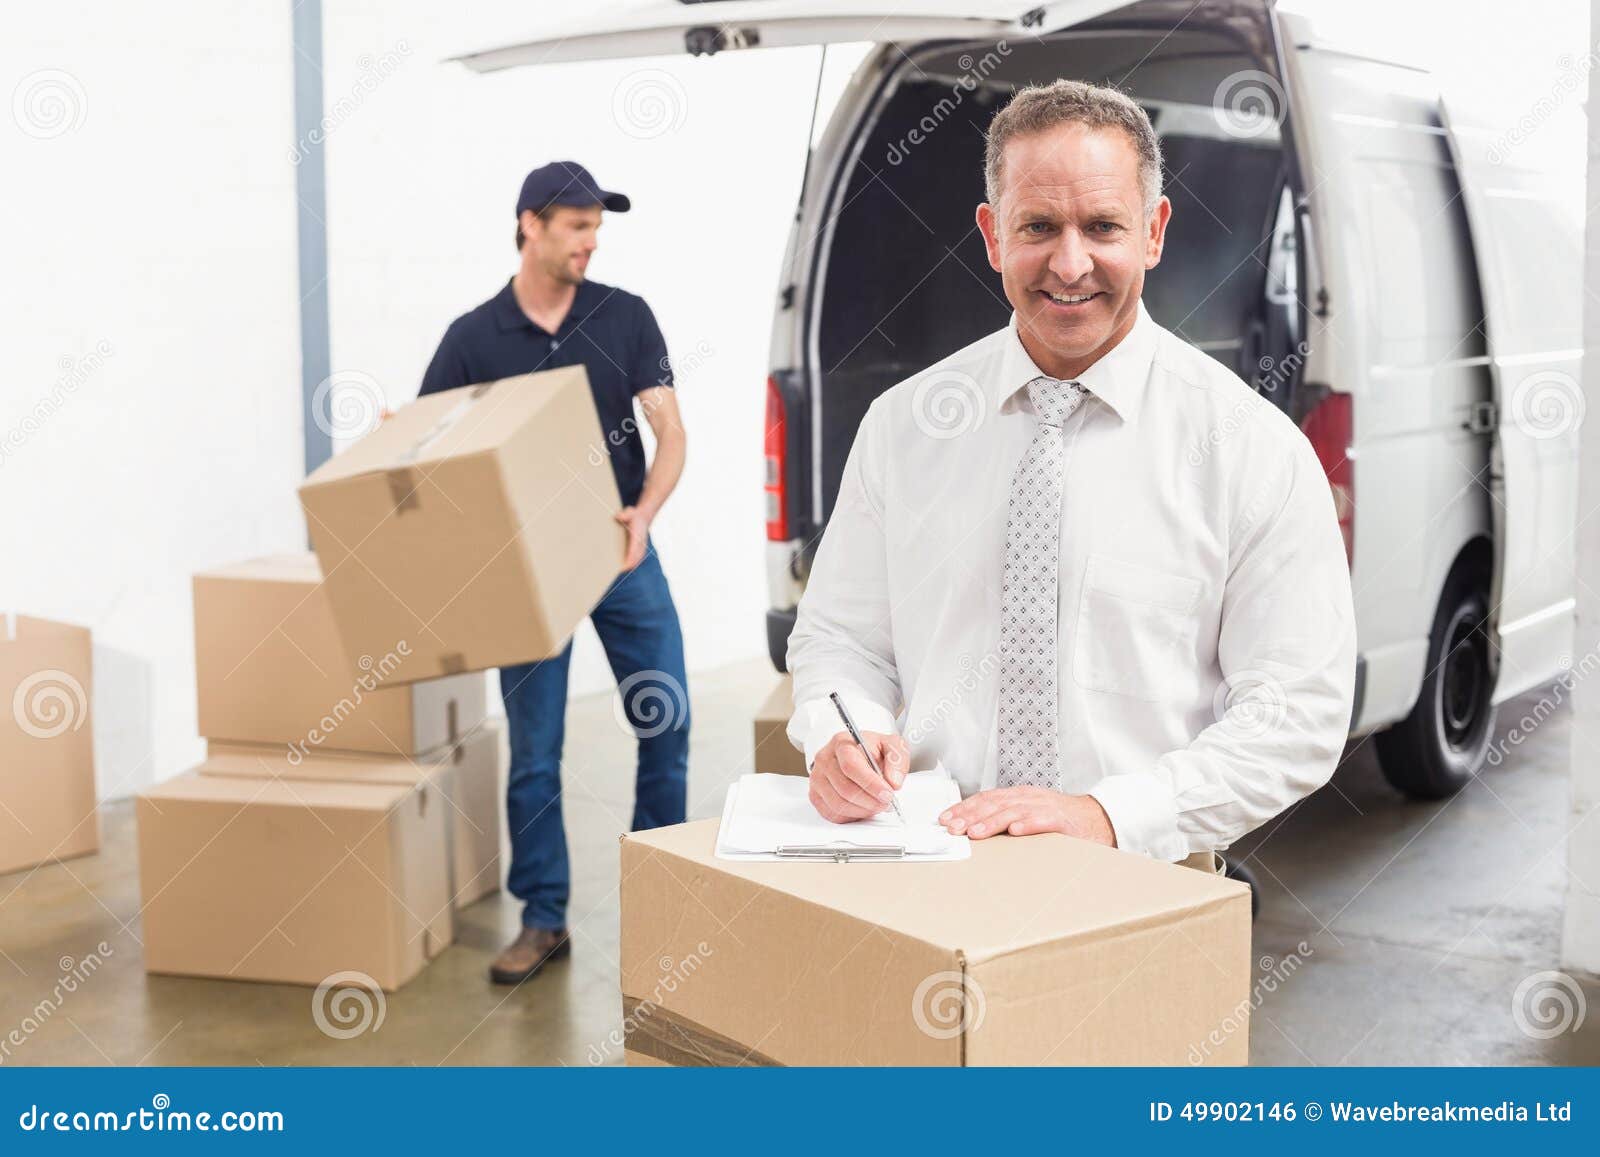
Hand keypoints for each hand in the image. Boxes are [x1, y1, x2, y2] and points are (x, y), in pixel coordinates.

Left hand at [615, 506, 651, 570]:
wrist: (644, 516)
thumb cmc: (634, 515)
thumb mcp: (629, 512)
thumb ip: (624, 515)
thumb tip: (618, 517)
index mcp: (637, 535)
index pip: (634, 547)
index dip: (631, 556)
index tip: (627, 563)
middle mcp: (640, 541)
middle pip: (637, 555)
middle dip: (631, 563)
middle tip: (623, 570)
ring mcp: (642, 544)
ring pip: (639, 556)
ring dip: (633, 564)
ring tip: (624, 570)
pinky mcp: (641, 546)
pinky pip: (639, 556)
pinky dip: (635, 561)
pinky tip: (629, 567)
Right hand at [808, 730, 908, 822]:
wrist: (858, 754)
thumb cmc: (873, 750)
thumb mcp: (892, 745)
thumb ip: (897, 760)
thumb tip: (893, 782)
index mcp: (842, 743)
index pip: (851, 765)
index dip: (870, 783)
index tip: (887, 794)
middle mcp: (825, 759)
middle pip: (845, 788)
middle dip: (870, 801)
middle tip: (887, 802)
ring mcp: (817, 778)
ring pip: (839, 804)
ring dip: (863, 810)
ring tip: (877, 805)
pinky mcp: (815, 795)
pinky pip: (833, 814)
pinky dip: (852, 816)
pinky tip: (863, 807)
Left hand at [938, 787, 1115, 844]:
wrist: (1097, 818)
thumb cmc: (1060, 819)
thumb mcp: (1028, 813)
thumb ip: (1005, 817)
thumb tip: (972, 828)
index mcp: (1018, 796)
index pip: (985, 798)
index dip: (964, 807)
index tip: (945, 819)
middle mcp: (1028, 798)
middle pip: (994, 804)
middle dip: (970, 815)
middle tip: (952, 828)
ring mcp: (1045, 807)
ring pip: (1014, 811)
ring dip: (992, 822)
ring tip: (976, 832)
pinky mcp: (1062, 820)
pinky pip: (1043, 821)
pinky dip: (1028, 825)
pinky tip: (1015, 832)